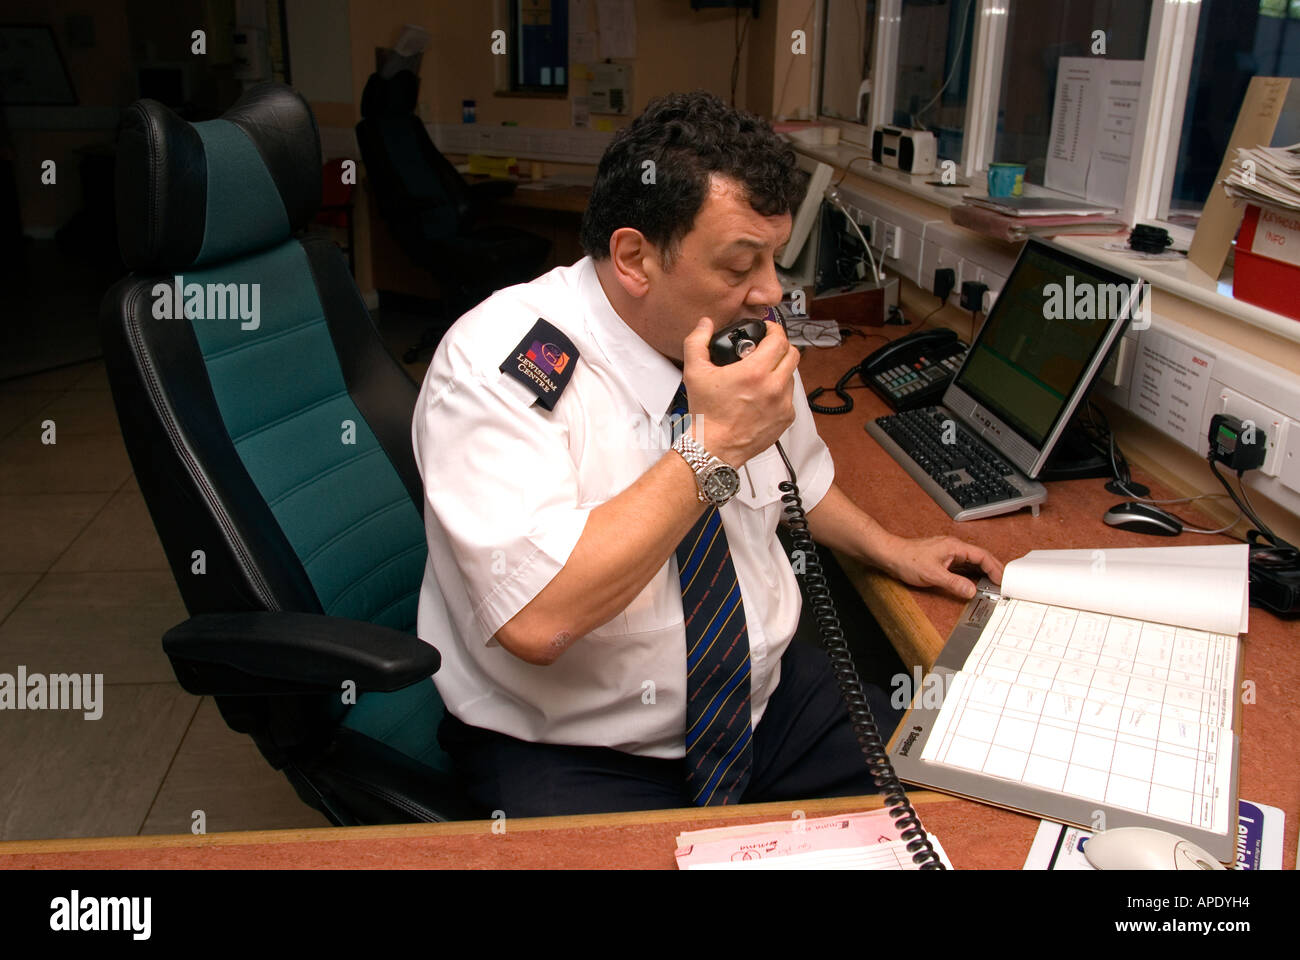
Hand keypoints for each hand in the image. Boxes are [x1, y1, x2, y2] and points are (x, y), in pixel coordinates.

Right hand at [680, 317, 799, 466]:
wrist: (713, 448)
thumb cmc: (707, 414)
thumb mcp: (694, 372)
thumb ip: (697, 342)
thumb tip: (705, 324)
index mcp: (755, 372)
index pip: (779, 339)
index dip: (774, 330)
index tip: (768, 330)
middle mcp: (774, 387)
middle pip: (793, 354)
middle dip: (781, 347)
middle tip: (767, 350)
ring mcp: (783, 404)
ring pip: (792, 375)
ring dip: (781, 370)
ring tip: (763, 375)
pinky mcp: (786, 419)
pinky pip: (790, 397)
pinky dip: (780, 392)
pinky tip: (763, 396)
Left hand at [880, 535, 1003, 599]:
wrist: (890, 555)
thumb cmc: (907, 559)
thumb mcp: (933, 574)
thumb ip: (954, 583)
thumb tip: (971, 590)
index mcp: (955, 546)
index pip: (982, 556)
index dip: (995, 568)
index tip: (1003, 580)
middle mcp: (953, 547)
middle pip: (980, 557)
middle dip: (993, 569)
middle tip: (1003, 582)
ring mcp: (948, 552)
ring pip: (971, 561)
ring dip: (983, 571)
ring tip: (992, 583)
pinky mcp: (942, 558)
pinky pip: (962, 565)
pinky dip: (971, 573)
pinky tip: (973, 581)